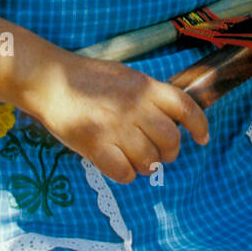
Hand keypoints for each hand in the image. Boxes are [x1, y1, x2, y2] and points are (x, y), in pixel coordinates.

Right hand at [23, 51, 209, 183]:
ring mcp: (116, 127)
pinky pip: (124, 173)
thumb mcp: (126, 76)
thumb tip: (169, 118)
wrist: (49, 80)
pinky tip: (119, 166)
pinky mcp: (95, 146)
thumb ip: (148, 95)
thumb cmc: (87, 78)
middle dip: (170, 153)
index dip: (199, 126)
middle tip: (160, 155)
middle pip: (170, 140)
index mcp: (145, 87)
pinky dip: (127, 174)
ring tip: (137, 160)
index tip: (202, 139)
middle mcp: (135, 107)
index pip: (185, 108)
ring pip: (149, 160)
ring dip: (148, 165)